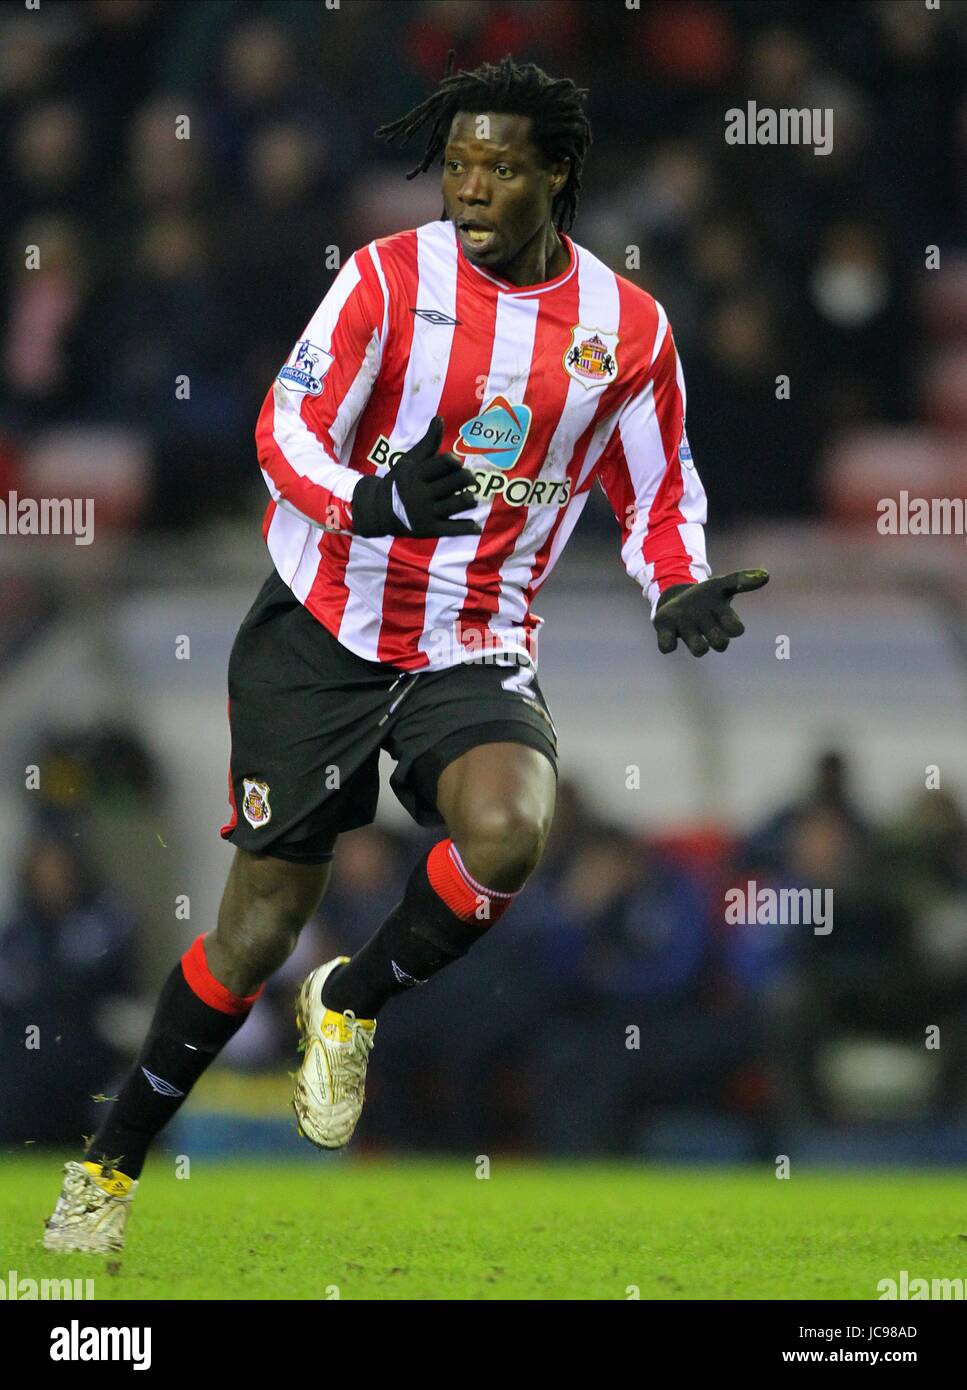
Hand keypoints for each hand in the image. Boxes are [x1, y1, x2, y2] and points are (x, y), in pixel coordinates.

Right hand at [350, 416, 480, 538]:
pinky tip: (476, 526)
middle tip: (468, 479)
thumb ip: (428, 442)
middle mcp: (421, 493)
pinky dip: (468, 528)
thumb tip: (439, 418)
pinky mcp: (429, 530)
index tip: (455, 464)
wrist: (379, 511)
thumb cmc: (399, 482)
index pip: (445, 463)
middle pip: (457, 482)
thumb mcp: (409, 461)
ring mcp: (426, 513)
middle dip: (468, 478)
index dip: (455, 462)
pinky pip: (453, 529)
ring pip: (460, 503)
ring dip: (470, 499)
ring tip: (469, 498)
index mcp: (417, 474)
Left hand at [653, 569, 768, 655]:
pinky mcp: (667, 634)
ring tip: (688, 623)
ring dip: (696, 640)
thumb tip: (766, 575)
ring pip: (699, 649)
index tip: (724, 614)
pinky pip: (667, 647)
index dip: (733, 625)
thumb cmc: (704, 596)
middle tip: (707, 623)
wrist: (675, 600)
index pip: (736, 629)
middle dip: (716, 635)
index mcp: (722, 620)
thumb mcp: (721, 584)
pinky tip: (668, 626)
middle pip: (719, 644)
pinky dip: (668, 641)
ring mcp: (687, 633)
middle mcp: (707, 631)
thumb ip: (741, 580)